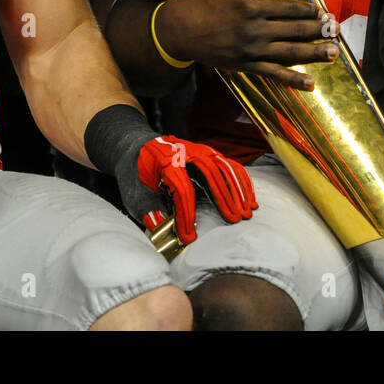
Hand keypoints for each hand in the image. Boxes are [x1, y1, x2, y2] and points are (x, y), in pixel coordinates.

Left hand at [118, 135, 257, 243]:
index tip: (189, 237)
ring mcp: (199, 150)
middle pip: (210, 173)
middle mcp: (185, 151)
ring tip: (247, 213)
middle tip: (235, 220)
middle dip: (224, 198)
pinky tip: (250, 200)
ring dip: (238, 190)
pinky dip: (242, 183)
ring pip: (224, 167)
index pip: (181, 189)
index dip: (186, 215)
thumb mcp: (134, 192)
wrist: (136, 146)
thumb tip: (161, 230)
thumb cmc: (136, 172)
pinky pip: (230, 166)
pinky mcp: (209, 154)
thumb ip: (148, 211)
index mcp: (165, 160)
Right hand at [156, 0, 337, 90]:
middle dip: (318, 31)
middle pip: (294, 30)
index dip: (309, 10)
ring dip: (313, 54)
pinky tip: (310, 83)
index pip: (289, 8)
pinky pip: (273, 74)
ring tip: (333, 54)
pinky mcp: (245, 66)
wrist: (178, 29)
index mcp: (251, 6)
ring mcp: (250, 51)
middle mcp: (254, 30)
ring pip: (289, 53)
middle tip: (336, 30)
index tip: (324, 12)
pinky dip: (292, 80)